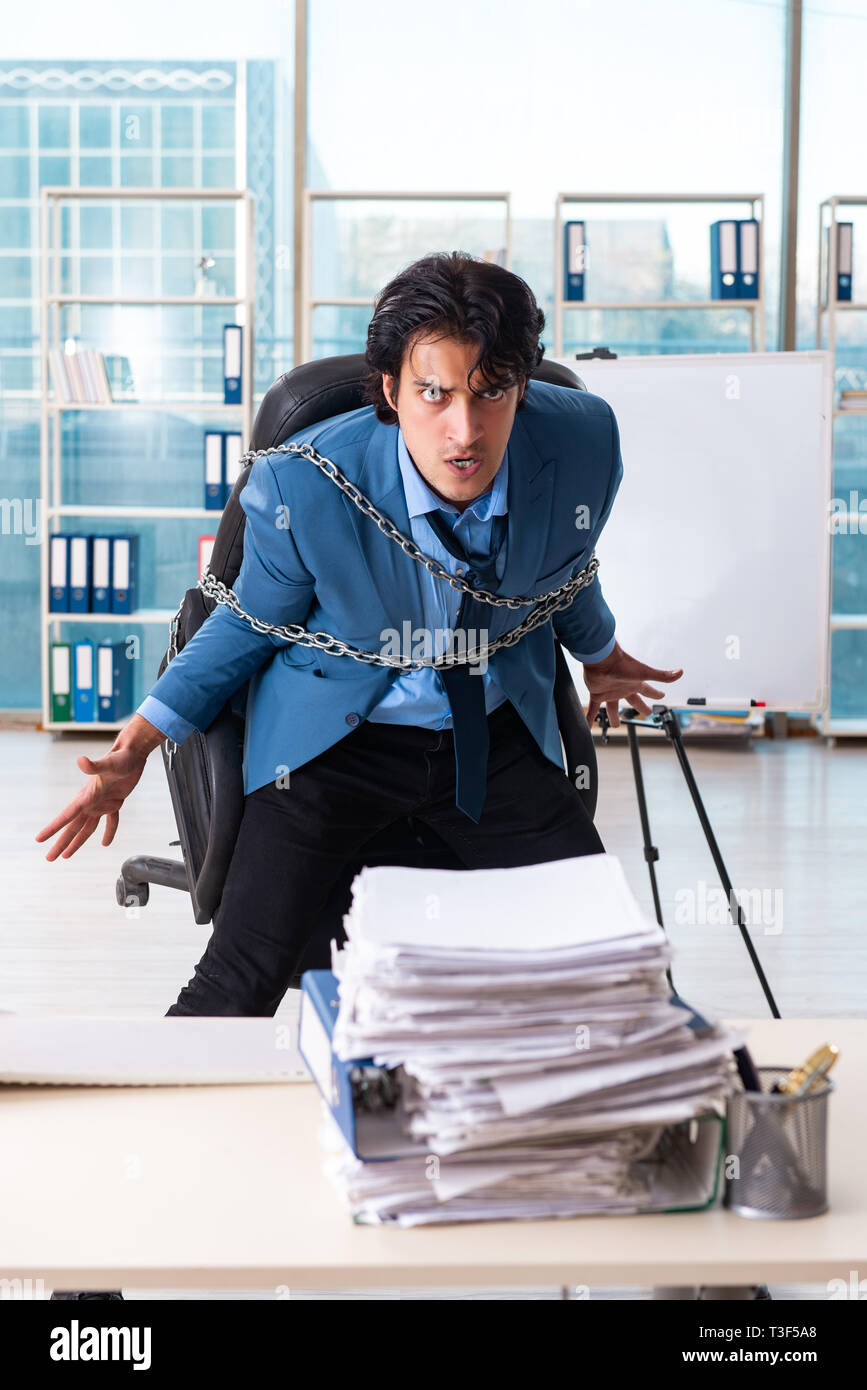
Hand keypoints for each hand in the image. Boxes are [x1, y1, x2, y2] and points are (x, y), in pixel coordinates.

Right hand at [35, 744, 147, 861]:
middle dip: (61, 843)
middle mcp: (90, 802)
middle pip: (73, 827)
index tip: (40, 839)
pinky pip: (110, 821)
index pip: (66, 816)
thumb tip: (81, 760)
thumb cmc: (120, 757)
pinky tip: (105, 843)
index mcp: (86, 796)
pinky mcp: (115, 802)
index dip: (53, 828)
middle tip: (49, 858)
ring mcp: (102, 803)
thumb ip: (94, 765)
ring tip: (66, 855)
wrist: (132, 752)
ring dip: (77, 842)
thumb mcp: (109, 764)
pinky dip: (108, 832)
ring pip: (87, 828)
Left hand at [582, 640, 682, 727]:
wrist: (601, 659)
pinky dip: (590, 718)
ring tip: (615, 725)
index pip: (649, 691)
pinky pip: (593, 709)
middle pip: (633, 701)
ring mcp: (609, 691)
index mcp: (635, 683)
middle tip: (646, 713)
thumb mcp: (644, 673)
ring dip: (613, 716)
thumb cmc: (623, 664)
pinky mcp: (596, 694)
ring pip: (612, 708)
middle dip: (640, 707)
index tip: (661, 696)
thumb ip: (662, 675)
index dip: (656, 694)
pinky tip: (587, 726)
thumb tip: (680, 672)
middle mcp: (623, 688)